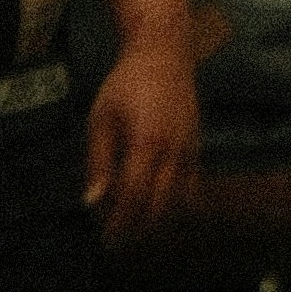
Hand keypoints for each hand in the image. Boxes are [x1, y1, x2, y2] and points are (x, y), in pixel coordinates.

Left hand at [82, 21, 198, 240]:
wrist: (164, 53)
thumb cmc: (126, 83)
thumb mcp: (102, 117)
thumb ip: (98, 163)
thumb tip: (92, 203)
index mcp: (147, 142)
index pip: (135, 198)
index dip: (120, 223)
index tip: (106, 239)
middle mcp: (174, 151)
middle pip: (159, 208)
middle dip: (137, 229)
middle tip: (117, 236)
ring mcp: (190, 151)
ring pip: (180, 205)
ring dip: (157, 222)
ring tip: (134, 223)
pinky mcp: (198, 149)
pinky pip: (192, 190)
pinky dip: (176, 207)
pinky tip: (156, 206)